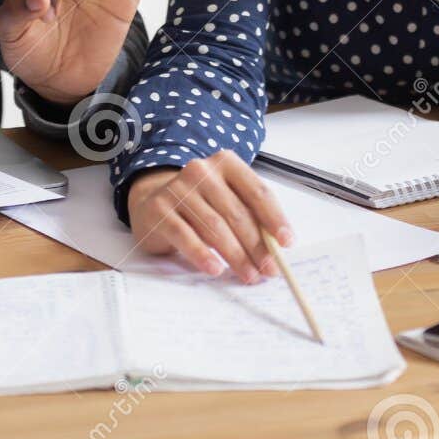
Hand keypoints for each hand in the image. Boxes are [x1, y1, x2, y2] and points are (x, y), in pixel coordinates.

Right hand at [126, 151, 293, 282]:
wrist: (152, 201)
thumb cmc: (200, 203)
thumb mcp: (227, 199)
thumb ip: (250, 215)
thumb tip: (277, 247)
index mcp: (226, 163)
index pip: (257, 191)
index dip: (274, 218)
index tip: (286, 242)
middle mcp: (202, 171)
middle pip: (237, 213)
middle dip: (257, 246)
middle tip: (270, 269)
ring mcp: (178, 189)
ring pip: (214, 227)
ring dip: (236, 256)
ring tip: (249, 275)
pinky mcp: (159, 210)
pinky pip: (185, 236)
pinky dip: (203, 255)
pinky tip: (216, 269)